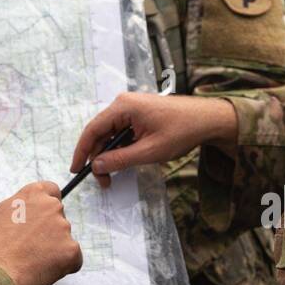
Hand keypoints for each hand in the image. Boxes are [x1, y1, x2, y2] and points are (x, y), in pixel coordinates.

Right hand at [0, 181, 82, 284]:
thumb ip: (20, 207)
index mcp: (33, 193)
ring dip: (54, 250)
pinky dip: (61, 267)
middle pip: (59, 217)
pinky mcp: (71, 249)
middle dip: (50, 231)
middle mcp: (52, 206)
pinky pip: (73, 260)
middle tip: (31, 248)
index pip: (52, 191)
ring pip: (64, 240)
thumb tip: (27, 211)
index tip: (42, 219)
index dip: (47, 207)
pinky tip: (41, 272)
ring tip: (30, 262)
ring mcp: (64, 227)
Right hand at [70, 92, 236, 185]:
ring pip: (110, 134)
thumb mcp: (149, 151)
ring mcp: (131, 108)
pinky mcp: (139, 114)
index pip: (92, 129)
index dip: (82, 151)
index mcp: (123, 107)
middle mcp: (123, 103)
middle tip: (103, 180)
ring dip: (109, 154)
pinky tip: (124, 161)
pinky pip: (121, 132)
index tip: (76, 169)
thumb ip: (120, 159)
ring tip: (113, 175)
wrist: (208, 119)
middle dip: (98, 157)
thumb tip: (96, 165)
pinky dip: (119, 148)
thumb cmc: (182, 131)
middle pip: (100, 133)